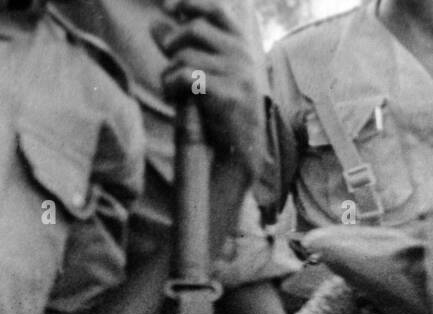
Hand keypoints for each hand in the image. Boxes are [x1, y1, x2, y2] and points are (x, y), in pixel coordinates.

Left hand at [155, 0, 264, 177]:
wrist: (241, 147)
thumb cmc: (223, 108)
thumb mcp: (208, 72)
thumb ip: (183, 47)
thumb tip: (154, 24)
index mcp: (242, 46)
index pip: (216, 10)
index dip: (190, 3)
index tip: (167, 7)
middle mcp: (244, 56)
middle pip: (195, 29)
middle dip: (173, 42)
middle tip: (169, 59)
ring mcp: (238, 74)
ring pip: (186, 55)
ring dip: (169, 71)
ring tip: (172, 88)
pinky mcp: (226, 93)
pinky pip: (184, 76)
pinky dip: (171, 85)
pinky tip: (173, 97)